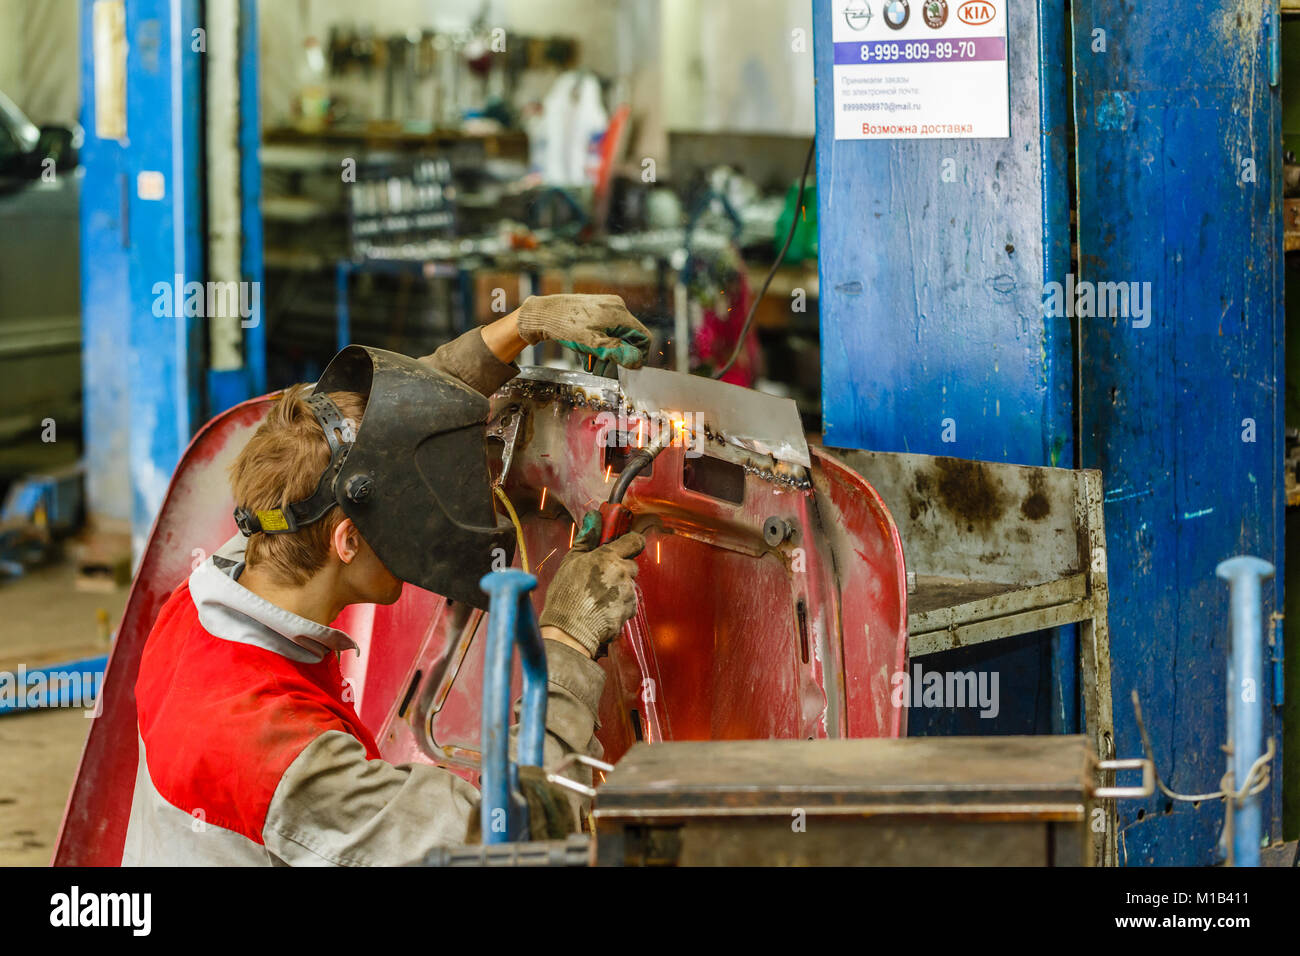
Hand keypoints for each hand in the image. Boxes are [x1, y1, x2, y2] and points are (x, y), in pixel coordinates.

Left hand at [516, 294, 651, 368]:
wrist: (542, 314)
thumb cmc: (566, 327)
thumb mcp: (593, 344)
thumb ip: (617, 353)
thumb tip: (637, 362)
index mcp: (619, 313)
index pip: (643, 337)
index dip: (638, 355)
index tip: (627, 369)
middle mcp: (616, 307)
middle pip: (629, 337)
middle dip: (617, 356)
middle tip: (603, 369)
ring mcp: (606, 307)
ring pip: (616, 336)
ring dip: (606, 353)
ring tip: (591, 364)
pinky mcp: (596, 309)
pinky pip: (606, 331)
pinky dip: (599, 344)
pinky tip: (586, 354)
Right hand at [538, 511, 644, 656]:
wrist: (569, 631)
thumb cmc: (565, 596)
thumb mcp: (571, 562)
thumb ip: (586, 539)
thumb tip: (594, 518)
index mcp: (609, 557)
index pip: (634, 541)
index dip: (631, 542)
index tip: (625, 544)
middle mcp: (623, 572)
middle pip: (632, 565)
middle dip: (620, 569)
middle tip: (601, 578)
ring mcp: (628, 592)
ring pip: (629, 584)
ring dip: (619, 588)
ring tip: (598, 597)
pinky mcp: (630, 610)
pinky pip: (629, 602)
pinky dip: (619, 605)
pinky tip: (602, 609)